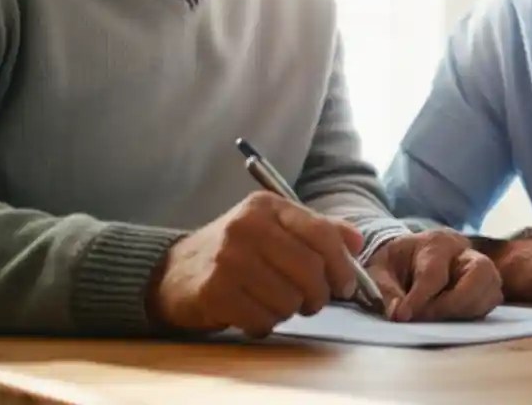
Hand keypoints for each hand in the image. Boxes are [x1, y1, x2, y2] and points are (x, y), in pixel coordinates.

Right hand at [148, 192, 362, 336]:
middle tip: (309, 302)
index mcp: (267, 206)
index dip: (342, 265)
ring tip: (273, 303)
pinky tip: (252, 313)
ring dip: (287, 311)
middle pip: (310, 270)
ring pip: (289, 300)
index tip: (346, 285)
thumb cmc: (236, 252)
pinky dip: (263, 324)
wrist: (175, 272)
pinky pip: (263, 320)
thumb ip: (318, 231)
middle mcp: (247, 226)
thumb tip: (356, 243)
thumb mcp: (275, 229)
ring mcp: (229, 258)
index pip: (322, 234)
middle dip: (317, 295)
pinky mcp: (215, 290)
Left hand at [364, 230, 502, 321]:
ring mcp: (481, 269)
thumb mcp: (379, 270)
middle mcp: (465, 252)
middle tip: (429, 318)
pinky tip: (450, 320)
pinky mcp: (487, 288)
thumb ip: (386, 291)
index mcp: (436, 243)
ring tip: (438, 321)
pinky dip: (474, 315)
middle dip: (456, 301)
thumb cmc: (395, 263)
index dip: (420, 298)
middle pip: (480, 272)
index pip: (434, 272)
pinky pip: (491, 302)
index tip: (403, 317)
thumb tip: (398, 315)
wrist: (409, 257)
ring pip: (492, 289)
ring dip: (467, 311)